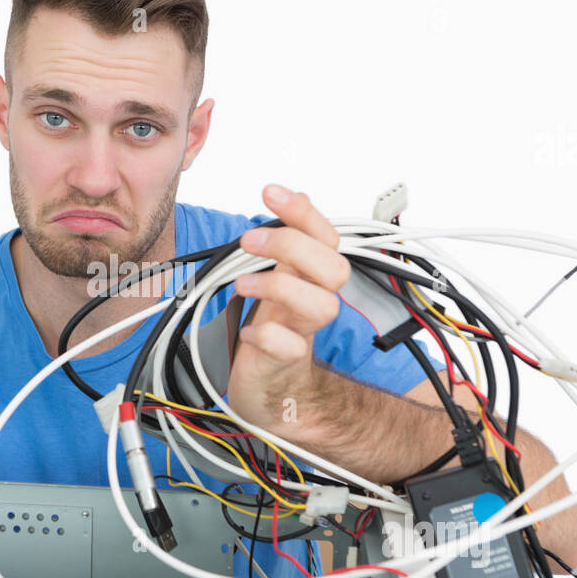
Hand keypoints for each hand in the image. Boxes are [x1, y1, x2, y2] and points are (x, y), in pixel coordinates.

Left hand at [225, 184, 349, 433]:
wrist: (270, 385)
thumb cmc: (272, 326)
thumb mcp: (277, 275)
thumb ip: (287, 241)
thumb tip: (297, 194)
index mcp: (309, 276)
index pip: (326, 237)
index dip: (304, 212)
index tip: (270, 192)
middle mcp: (312, 300)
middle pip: (335, 268)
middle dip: (292, 246)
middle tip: (248, 241)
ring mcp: (303, 332)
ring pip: (323, 306)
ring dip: (279, 287)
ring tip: (242, 285)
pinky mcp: (286, 363)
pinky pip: (291, 348)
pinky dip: (267, 336)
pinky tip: (246, 332)